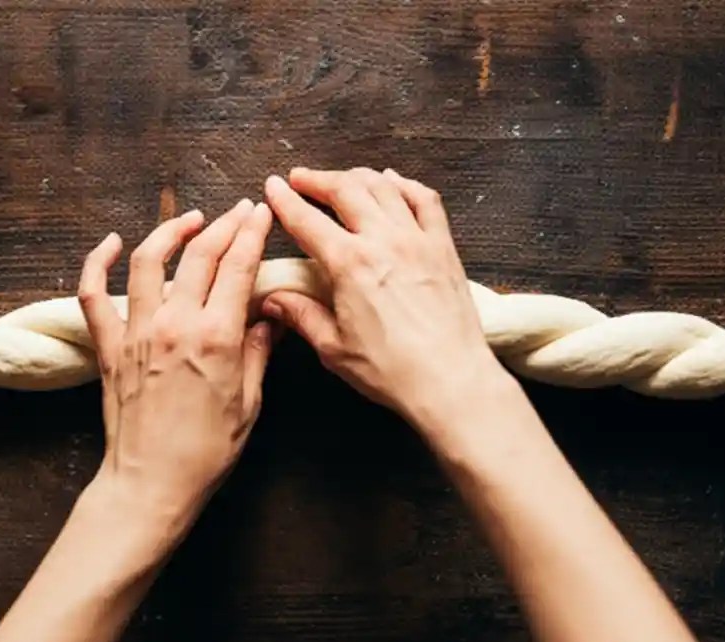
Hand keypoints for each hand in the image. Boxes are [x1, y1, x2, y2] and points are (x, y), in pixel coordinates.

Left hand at [78, 199, 274, 518]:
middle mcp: (174, 324)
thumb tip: (270, 317)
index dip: (252, 233)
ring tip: (190, 220)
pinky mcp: (109, 348)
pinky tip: (112, 243)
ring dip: (170, 231)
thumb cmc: (205, 453)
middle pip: (199, 254)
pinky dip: (98, 263)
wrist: (151, 485)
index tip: (262, 213)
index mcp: (216, 337)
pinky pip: (94, 295)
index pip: (237, 266)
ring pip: (148, 260)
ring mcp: (137, 332)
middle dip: (223, 224)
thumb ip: (258, 351)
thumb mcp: (249, 402)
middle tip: (240, 211)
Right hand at [261, 167, 511, 431]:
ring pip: (383, 187)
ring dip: (357, 177)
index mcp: (349, 264)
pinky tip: (393, 182)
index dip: (285, 200)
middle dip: (318, 180)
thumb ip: (302, 316)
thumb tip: (273, 299)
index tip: (274, 186)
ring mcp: (417, 240)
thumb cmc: (393, 371)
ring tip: (341, 179)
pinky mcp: (443, 247)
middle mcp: (383, 241)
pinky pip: (425, 200)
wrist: (451, 380)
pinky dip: (405, 184)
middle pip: (345, 190)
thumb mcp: (334, 349)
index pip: (307, 220)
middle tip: (301, 179)